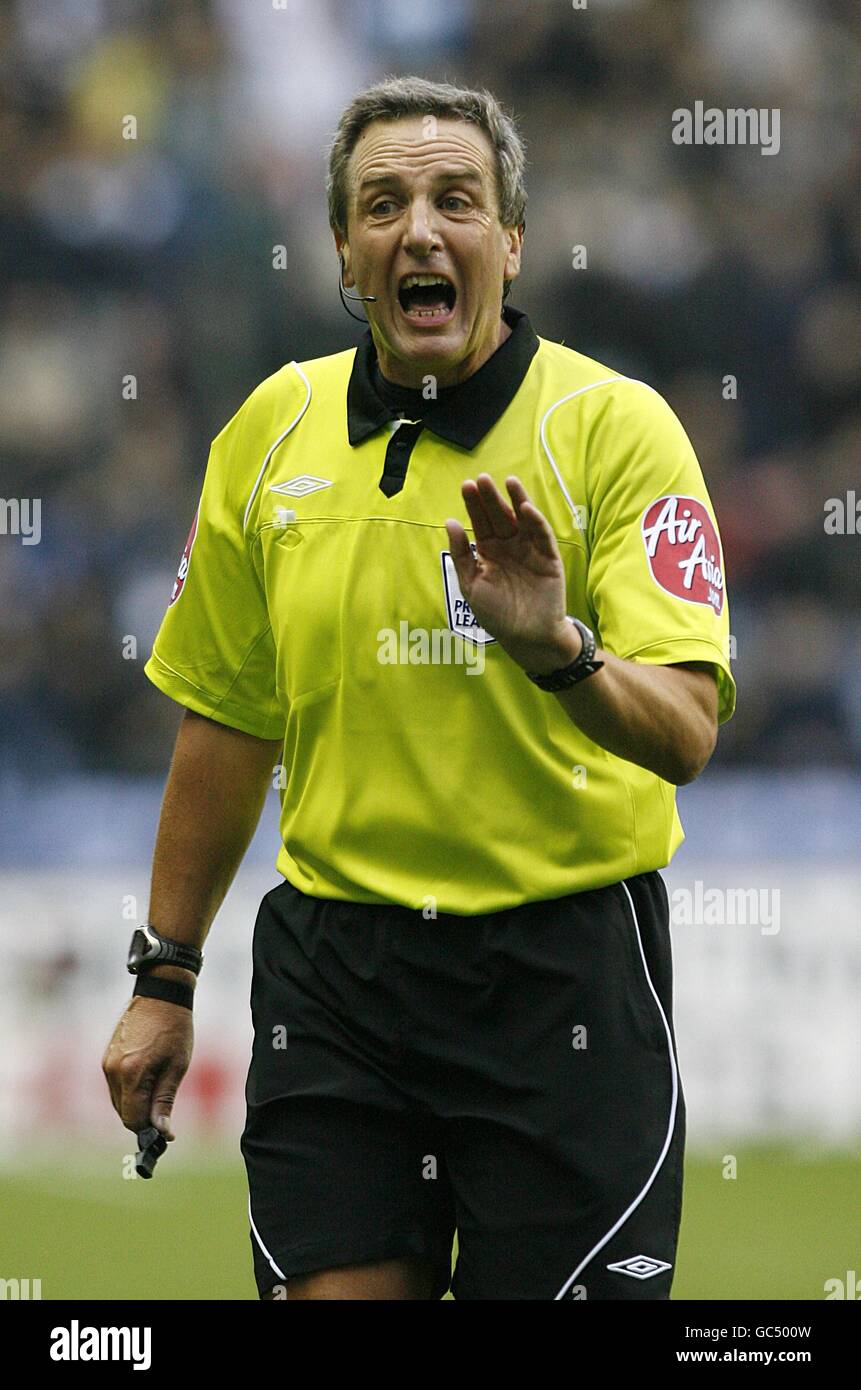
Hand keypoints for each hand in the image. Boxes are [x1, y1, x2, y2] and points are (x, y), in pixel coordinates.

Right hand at [102, 996, 192, 1140]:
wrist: (160, 996)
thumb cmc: (174, 1029)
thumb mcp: (177, 1066)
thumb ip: (165, 1100)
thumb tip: (163, 1132)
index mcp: (131, 1073)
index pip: (133, 1119)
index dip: (149, 1130)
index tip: (166, 1132)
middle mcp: (113, 1071)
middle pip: (123, 1113)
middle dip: (142, 1119)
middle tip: (165, 1115)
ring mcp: (107, 1064)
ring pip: (118, 1102)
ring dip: (135, 1106)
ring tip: (158, 1093)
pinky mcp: (107, 1058)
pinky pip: (115, 1087)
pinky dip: (129, 1093)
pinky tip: (147, 1082)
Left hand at [445, 474, 581, 672]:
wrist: (526, 637)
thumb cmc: (497, 615)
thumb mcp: (471, 585)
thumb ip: (461, 554)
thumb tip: (449, 521)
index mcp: (489, 553)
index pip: (480, 523)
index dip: (474, 505)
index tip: (466, 486)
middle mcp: (509, 547)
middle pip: (499, 517)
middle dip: (491, 498)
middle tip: (481, 479)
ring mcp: (530, 550)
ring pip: (522, 520)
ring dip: (515, 500)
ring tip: (507, 481)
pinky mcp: (549, 557)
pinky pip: (542, 535)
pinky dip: (535, 521)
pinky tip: (524, 507)